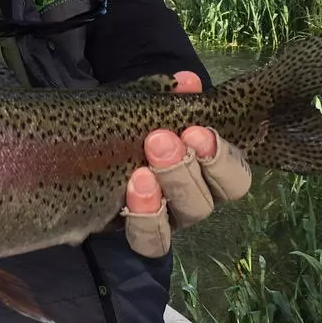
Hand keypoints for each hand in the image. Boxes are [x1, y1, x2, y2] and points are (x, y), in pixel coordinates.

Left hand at [121, 70, 251, 257]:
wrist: (86, 149)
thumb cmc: (127, 125)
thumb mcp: (141, 104)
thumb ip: (163, 94)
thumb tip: (187, 82)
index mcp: (208, 166)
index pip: (235, 174)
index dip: (221, 156)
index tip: (196, 131)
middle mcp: (196, 195)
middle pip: (211, 197)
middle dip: (186, 167)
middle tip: (159, 140)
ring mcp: (171, 217)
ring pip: (187, 217)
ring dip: (168, 190)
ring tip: (142, 171)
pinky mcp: (141, 232)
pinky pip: (152, 240)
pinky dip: (145, 218)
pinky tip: (131, 192)